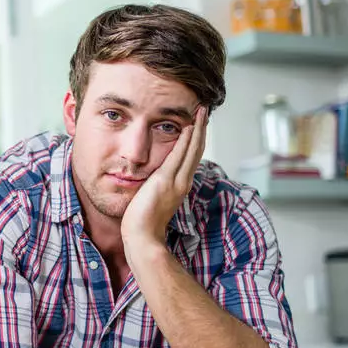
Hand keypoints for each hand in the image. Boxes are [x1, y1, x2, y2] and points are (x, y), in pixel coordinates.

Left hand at [121, 106, 206, 249]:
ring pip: (191, 149)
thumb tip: (154, 177)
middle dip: (201, 128)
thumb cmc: (143, 222)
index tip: (197, 123)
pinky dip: (185, 141)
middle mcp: (182, 181)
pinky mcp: (164, 181)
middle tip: (204, 110)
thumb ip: (157, 186)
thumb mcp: (154, 198)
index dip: (196, 139)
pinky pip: (178, 156)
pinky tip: (188, 127)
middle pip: (197, 149)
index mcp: (179, 185)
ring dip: (197, 129)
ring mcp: (176, 181)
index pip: (191, 157)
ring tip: (201, 112)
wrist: (143, 237)